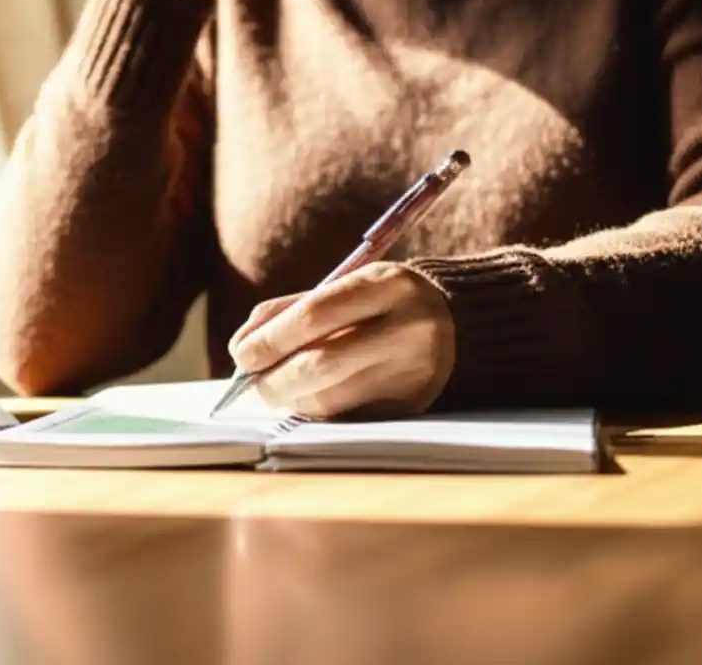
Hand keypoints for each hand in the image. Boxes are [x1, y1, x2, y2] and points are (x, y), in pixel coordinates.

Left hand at [228, 263, 455, 418]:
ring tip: (277, 387)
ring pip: (329, 399)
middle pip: (319, 365)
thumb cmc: (384, 303)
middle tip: (250, 382)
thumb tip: (242, 346)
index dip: (269, 339)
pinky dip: (316, 410)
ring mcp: (414, 373)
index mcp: (388, 285)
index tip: (240, 354)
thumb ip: (290, 310)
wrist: (460, 325)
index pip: (314, 315)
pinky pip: (346, 416)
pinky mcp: (412, 407)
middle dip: (272, 379)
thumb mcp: (348, 287)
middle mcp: (407, 329)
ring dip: (290, 398)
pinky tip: (309, 398)